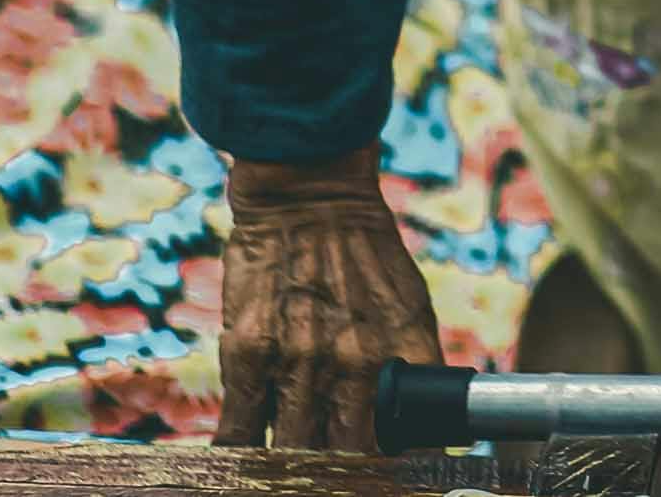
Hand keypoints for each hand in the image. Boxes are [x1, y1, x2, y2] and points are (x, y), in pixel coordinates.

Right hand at [215, 145, 443, 450]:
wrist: (310, 192)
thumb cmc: (364, 248)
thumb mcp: (408, 301)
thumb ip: (411, 361)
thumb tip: (422, 421)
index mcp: (401, 351)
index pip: (408, 440)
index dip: (395, 474)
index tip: (391, 484)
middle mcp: (353, 363)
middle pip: (347, 456)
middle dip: (341, 475)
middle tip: (333, 477)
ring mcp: (297, 362)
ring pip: (293, 452)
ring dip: (291, 471)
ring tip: (290, 475)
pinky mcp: (247, 354)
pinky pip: (239, 429)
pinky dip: (239, 457)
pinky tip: (241, 470)